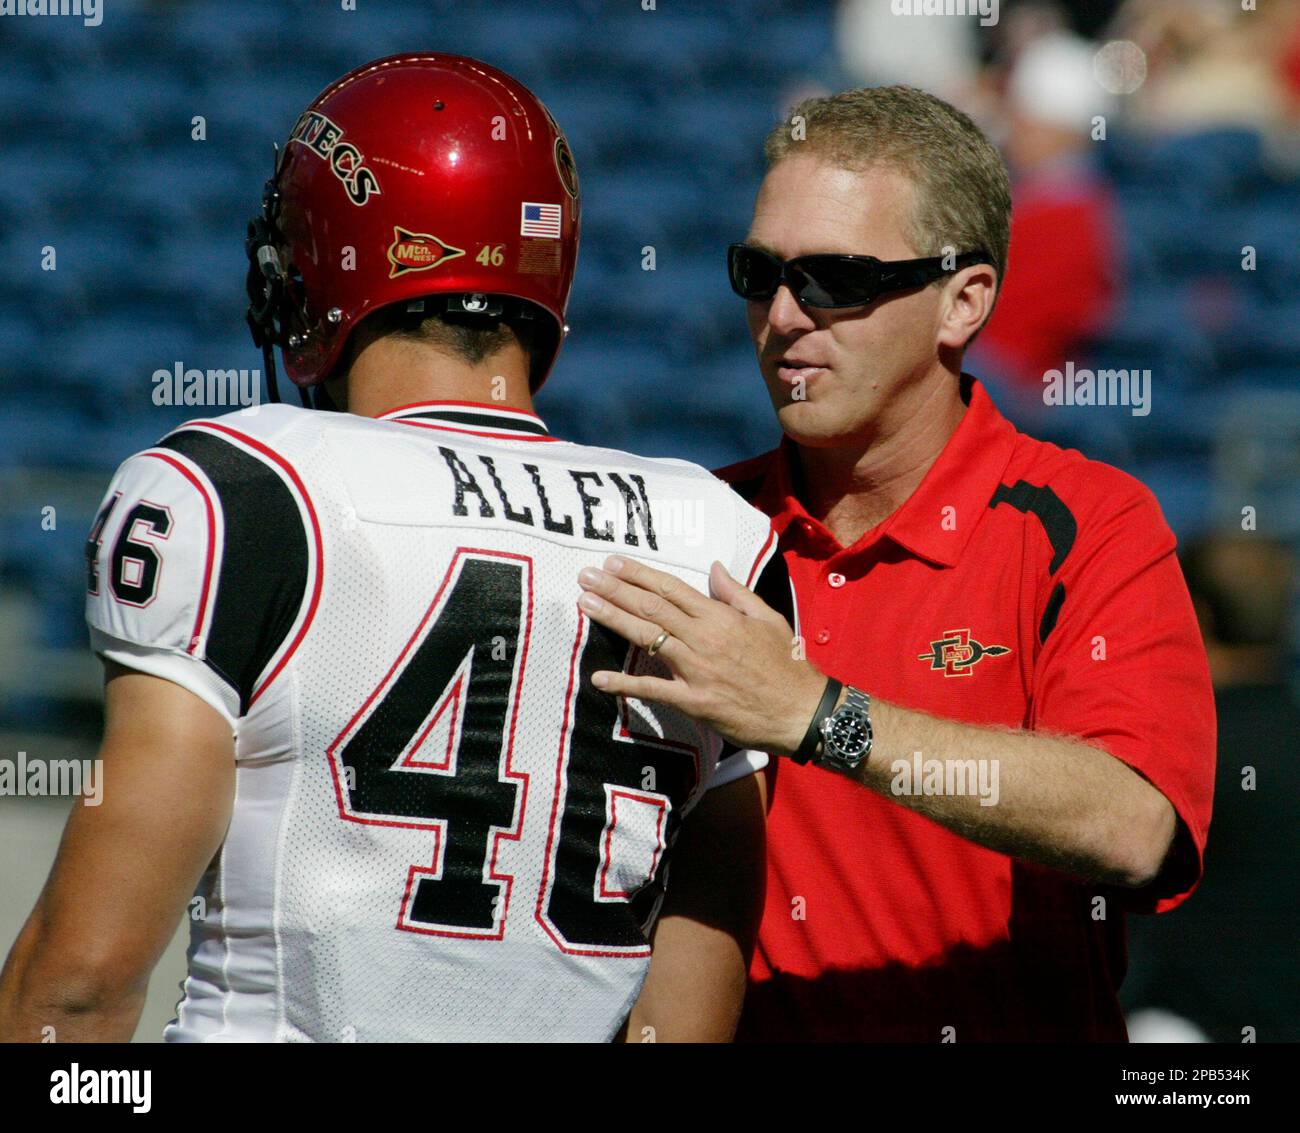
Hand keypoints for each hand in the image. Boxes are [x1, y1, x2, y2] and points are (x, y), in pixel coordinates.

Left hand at [575, 555, 827, 754]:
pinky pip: (653, 690)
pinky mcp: (694, 701)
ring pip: (647, 638)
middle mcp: (704, 638)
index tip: (613, 563)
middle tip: (585, 576)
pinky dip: (624, 684)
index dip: (639, 574)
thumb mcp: (767, 618)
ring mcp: (696, 670)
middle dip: (615, 589)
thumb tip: (713, 568)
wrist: (802, 711)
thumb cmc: (787, 664)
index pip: (671, 588)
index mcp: (720, 616)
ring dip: (612, 619)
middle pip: (651, 607)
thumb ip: (735, 593)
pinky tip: (599, 678)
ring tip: (585, 604)